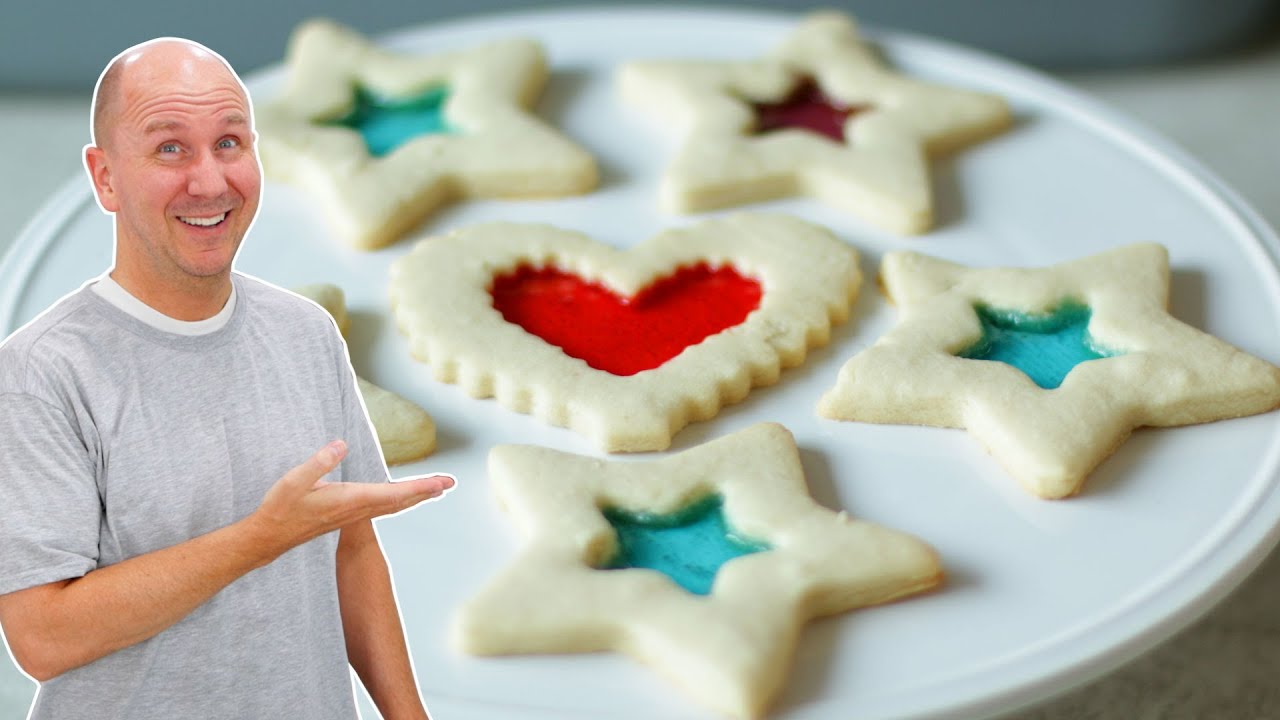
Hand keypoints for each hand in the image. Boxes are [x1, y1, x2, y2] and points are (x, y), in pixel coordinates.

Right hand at [250, 440, 453, 555]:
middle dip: (427, 492)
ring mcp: (353, 514)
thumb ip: (318, 463)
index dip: (421, 487)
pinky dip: (399, 500)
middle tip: (451, 483)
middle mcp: (356, 509)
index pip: (394, 493)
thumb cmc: (280, 509)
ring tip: (436, 489)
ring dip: (416, 496)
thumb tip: (341, 445)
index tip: (443, 483)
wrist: (269, 538)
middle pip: (401, 501)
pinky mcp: (347, 515)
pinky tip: (402, 498)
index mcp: (350, 500)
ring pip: (393, 506)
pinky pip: (382, 508)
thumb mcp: (293, 481)